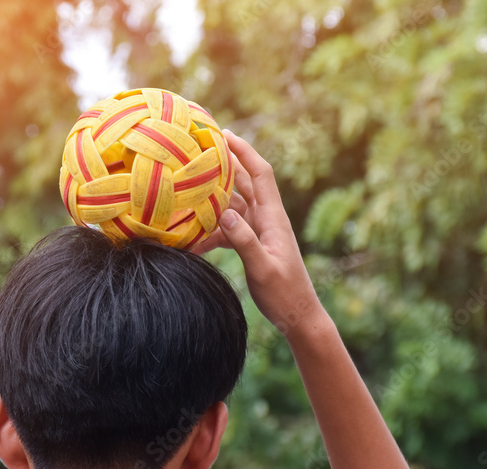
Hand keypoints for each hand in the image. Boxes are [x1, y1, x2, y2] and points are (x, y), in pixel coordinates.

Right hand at [194, 130, 322, 333]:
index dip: (244, 150)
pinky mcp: (252, 244)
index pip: (260, 173)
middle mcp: (267, 218)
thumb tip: (225, 213)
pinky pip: (229, 227)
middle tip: (200, 148)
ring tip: (188, 185)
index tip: (224, 133)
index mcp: (273, 217)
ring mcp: (260, 230)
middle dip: (225, 163)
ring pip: (234, 204)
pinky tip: (191, 235)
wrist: (298, 316)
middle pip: (244, 181)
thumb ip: (244, 241)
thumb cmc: (285, 293)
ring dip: (214, 195)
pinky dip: (211, 227)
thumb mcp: (262, 268)